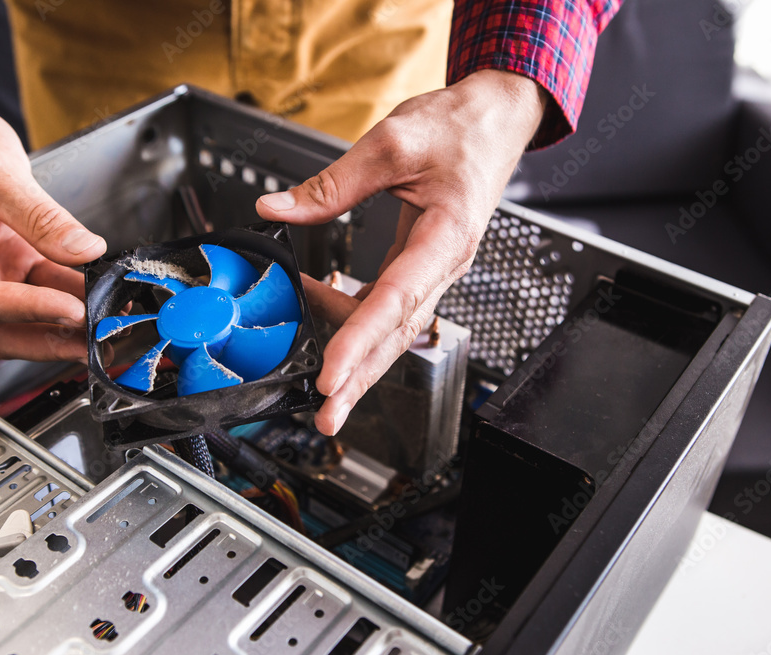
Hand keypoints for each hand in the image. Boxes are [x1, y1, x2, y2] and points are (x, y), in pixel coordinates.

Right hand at [0, 72, 106, 362]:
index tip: (72, 311)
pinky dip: (70, 296)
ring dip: (65, 324)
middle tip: (94, 340)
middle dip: (48, 339)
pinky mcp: (7, 267)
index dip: (29, 311)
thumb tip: (84, 250)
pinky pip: (42, 291)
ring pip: (23, 319)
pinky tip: (100, 296)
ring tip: (106, 319)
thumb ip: (42, 218)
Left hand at [256, 69, 546, 434]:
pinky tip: (325, 322)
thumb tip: (275, 210)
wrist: (495, 120)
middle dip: (361, 379)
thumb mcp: (392, 143)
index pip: (397, 300)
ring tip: (324, 393)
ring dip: (360, 363)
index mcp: (446, 237)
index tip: (332, 375)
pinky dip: (357, 321)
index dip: (360, 340)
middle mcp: (443, 264)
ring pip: (394, 330)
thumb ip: (331, 184)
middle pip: (398, 335)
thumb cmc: (458, 129)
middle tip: (327, 417)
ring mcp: (435, 270)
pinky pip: (389, 306)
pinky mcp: (422, 266)